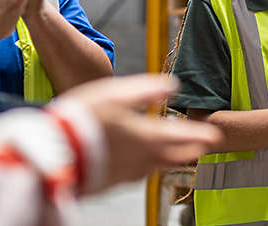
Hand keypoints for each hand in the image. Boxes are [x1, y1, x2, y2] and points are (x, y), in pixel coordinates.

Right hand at [61, 74, 221, 192]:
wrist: (53, 152)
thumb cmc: (82, 119)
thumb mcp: (117, 94)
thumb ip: (147, 90)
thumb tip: (173, 85)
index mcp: (145, 137)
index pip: (181, 137)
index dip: (199, 135)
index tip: (214, 136)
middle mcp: (139, 160)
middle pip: (171, 157)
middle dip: (188, 151)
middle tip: (201, 149)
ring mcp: (123, 174)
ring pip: (153, 167)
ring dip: (167, 160)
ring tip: (174, 155)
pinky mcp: (107, 182)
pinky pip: (133, 175)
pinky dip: (142, 167)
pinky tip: (137, 164)